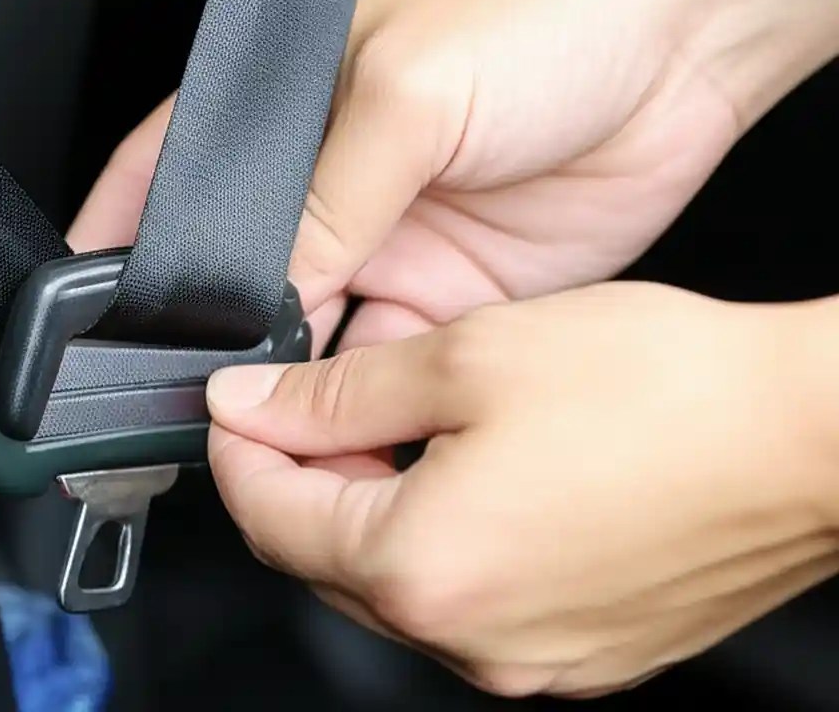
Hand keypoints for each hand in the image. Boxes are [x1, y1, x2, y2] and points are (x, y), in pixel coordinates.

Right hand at [69, 0, 838, 352]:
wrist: (682, 44)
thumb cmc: (540, 13)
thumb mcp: (406, 93)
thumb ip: (328, 202)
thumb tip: (269, 303)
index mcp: (283, 114)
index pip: (171, 186)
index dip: (124, 248)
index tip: (94, 318)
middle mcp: (326, 188)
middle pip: (236, 282)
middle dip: (214, 340)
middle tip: (198, 391)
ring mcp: (385, 245)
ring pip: (307, 339)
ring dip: (290, 380)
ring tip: (273, 412)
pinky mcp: (449, 296)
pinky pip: (388, 364)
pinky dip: (366, 402)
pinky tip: (351, 417)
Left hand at [204, 282, 838, 697]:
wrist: (810, 438)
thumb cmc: (663, 390)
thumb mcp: (467, 358)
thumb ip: (334, 393)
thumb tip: (247, 405)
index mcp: (420, 568)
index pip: (265, 516)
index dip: (238, 449)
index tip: (240, 403)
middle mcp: (467, 639)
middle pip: (325, 560)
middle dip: (303, 481)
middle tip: (321, 406)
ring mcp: (528, 661)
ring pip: (398, 585)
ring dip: (374, 513)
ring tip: (411, 431)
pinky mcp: (580, 655)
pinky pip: (472, 605)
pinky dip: (448, 545)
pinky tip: (481, 481)